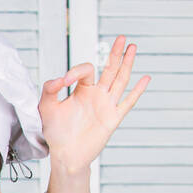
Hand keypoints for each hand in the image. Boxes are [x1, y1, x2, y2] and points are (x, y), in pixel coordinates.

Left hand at [39, 35, 149, 175]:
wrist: (65, 155)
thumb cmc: (55, 132)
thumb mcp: (46, 108)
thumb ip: (49, 90)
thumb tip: (61, 78)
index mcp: (82, 89)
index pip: (87, 70)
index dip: (76, 71)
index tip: (64, 81)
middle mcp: (97, 94)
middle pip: (110, 69)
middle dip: (115, 53)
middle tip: (122, 37)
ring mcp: (106, 105)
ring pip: (120, 80)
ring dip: (127, 64)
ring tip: (132, 47)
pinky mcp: (113, 118)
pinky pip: (128, 102)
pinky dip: (137, 91)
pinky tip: (146, 78)